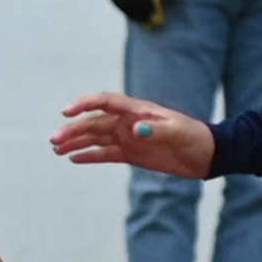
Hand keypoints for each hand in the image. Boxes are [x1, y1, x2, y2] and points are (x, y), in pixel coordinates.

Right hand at [52, 92, 212, 175]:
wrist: (207, 155)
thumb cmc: (194, 138)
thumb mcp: (177, 133)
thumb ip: (155, 131)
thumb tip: (134, 131)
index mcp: (138, 111)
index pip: (105, 102)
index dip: (84, 105)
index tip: (66, 112)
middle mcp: (128, 122)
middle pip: (94, 123)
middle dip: (73, 130)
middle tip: (54, 140)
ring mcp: (128, 138)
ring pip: (95, 138)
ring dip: (75, 142)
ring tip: (56, 149)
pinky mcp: (131, 154)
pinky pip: (105, 153)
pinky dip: (89, 156)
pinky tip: (72, 158)